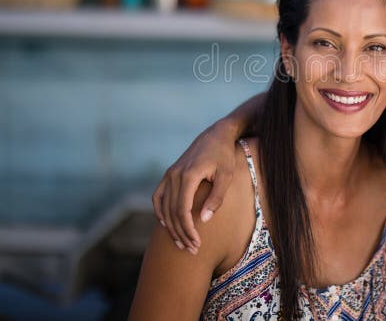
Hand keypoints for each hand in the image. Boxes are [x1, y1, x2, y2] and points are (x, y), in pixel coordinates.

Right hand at [152, 121, 237, 254]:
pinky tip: (165, 225)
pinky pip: (158, 196)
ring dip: (171, 227)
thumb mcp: (226, 176)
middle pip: (172, 212)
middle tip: (192, 249)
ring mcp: (169, 175)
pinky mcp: (169, 174)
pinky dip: (160, 212)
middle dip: (181, 233)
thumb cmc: (224, 156)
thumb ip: (216, 198)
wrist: (215, 136)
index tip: (197, 243)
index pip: (182, 210)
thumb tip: (204, 220)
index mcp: (188, 176)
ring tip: (182, 243)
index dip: (188, 229)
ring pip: (164, 207)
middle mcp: (174, 176)